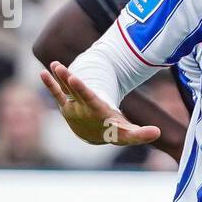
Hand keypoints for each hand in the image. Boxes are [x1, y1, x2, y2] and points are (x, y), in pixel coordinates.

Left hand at [40, 61, 160, 146]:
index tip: (74, 78)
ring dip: (59, 78)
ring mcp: (72, 108)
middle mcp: (82, 110)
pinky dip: (50, 83)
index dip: (81, 89)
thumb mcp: (127, 134)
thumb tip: (158, 132)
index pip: (89, 99)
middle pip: (75, 92)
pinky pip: (56, 93)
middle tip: (60, 68)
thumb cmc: (113, 133)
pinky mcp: (65, 104)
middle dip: (67, 80)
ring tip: (55, 65)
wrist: (92, 137)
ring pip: (64, 90)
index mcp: (97, 113)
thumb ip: (141, 134)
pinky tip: (44, 72)